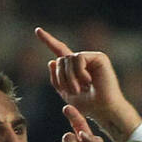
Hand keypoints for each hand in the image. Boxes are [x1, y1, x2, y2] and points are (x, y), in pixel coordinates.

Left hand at [35, 27, 140, 141]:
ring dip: (70, 78)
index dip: (48, 40)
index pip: (60, 51)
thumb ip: (56, 80)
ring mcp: (91, 57)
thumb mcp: (67, 95)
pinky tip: (89, 81)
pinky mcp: (99, 57)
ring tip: (80, 89)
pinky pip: (78, 58)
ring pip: (68, 59)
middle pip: (60, 60)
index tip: (37, 30)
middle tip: (73, 91)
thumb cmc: (89, 106)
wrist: (104, 110)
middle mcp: (83, 60)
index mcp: (75, 67)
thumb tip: (51, 61)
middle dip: (61, 78)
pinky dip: (79, 73)